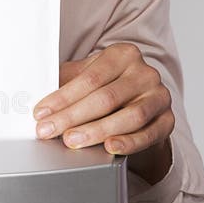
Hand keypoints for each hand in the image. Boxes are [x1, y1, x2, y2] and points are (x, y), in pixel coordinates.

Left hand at [32, 42, 174, 161]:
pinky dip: (129, 142)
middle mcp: (145, 73)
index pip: (90, 78)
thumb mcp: (87, 77)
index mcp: (123, 55)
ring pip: (129, 116)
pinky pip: (149, 134)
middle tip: (50, 130)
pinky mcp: (167, 121)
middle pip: (106, 98)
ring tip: (73, 140)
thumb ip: (66, 82)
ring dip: (97, 131)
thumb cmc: (108, 88)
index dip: (63, 97)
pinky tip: (110, 147)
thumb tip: (35, 95)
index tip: (41, 112)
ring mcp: (159, 96)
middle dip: (73, 116)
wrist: (140, 104)